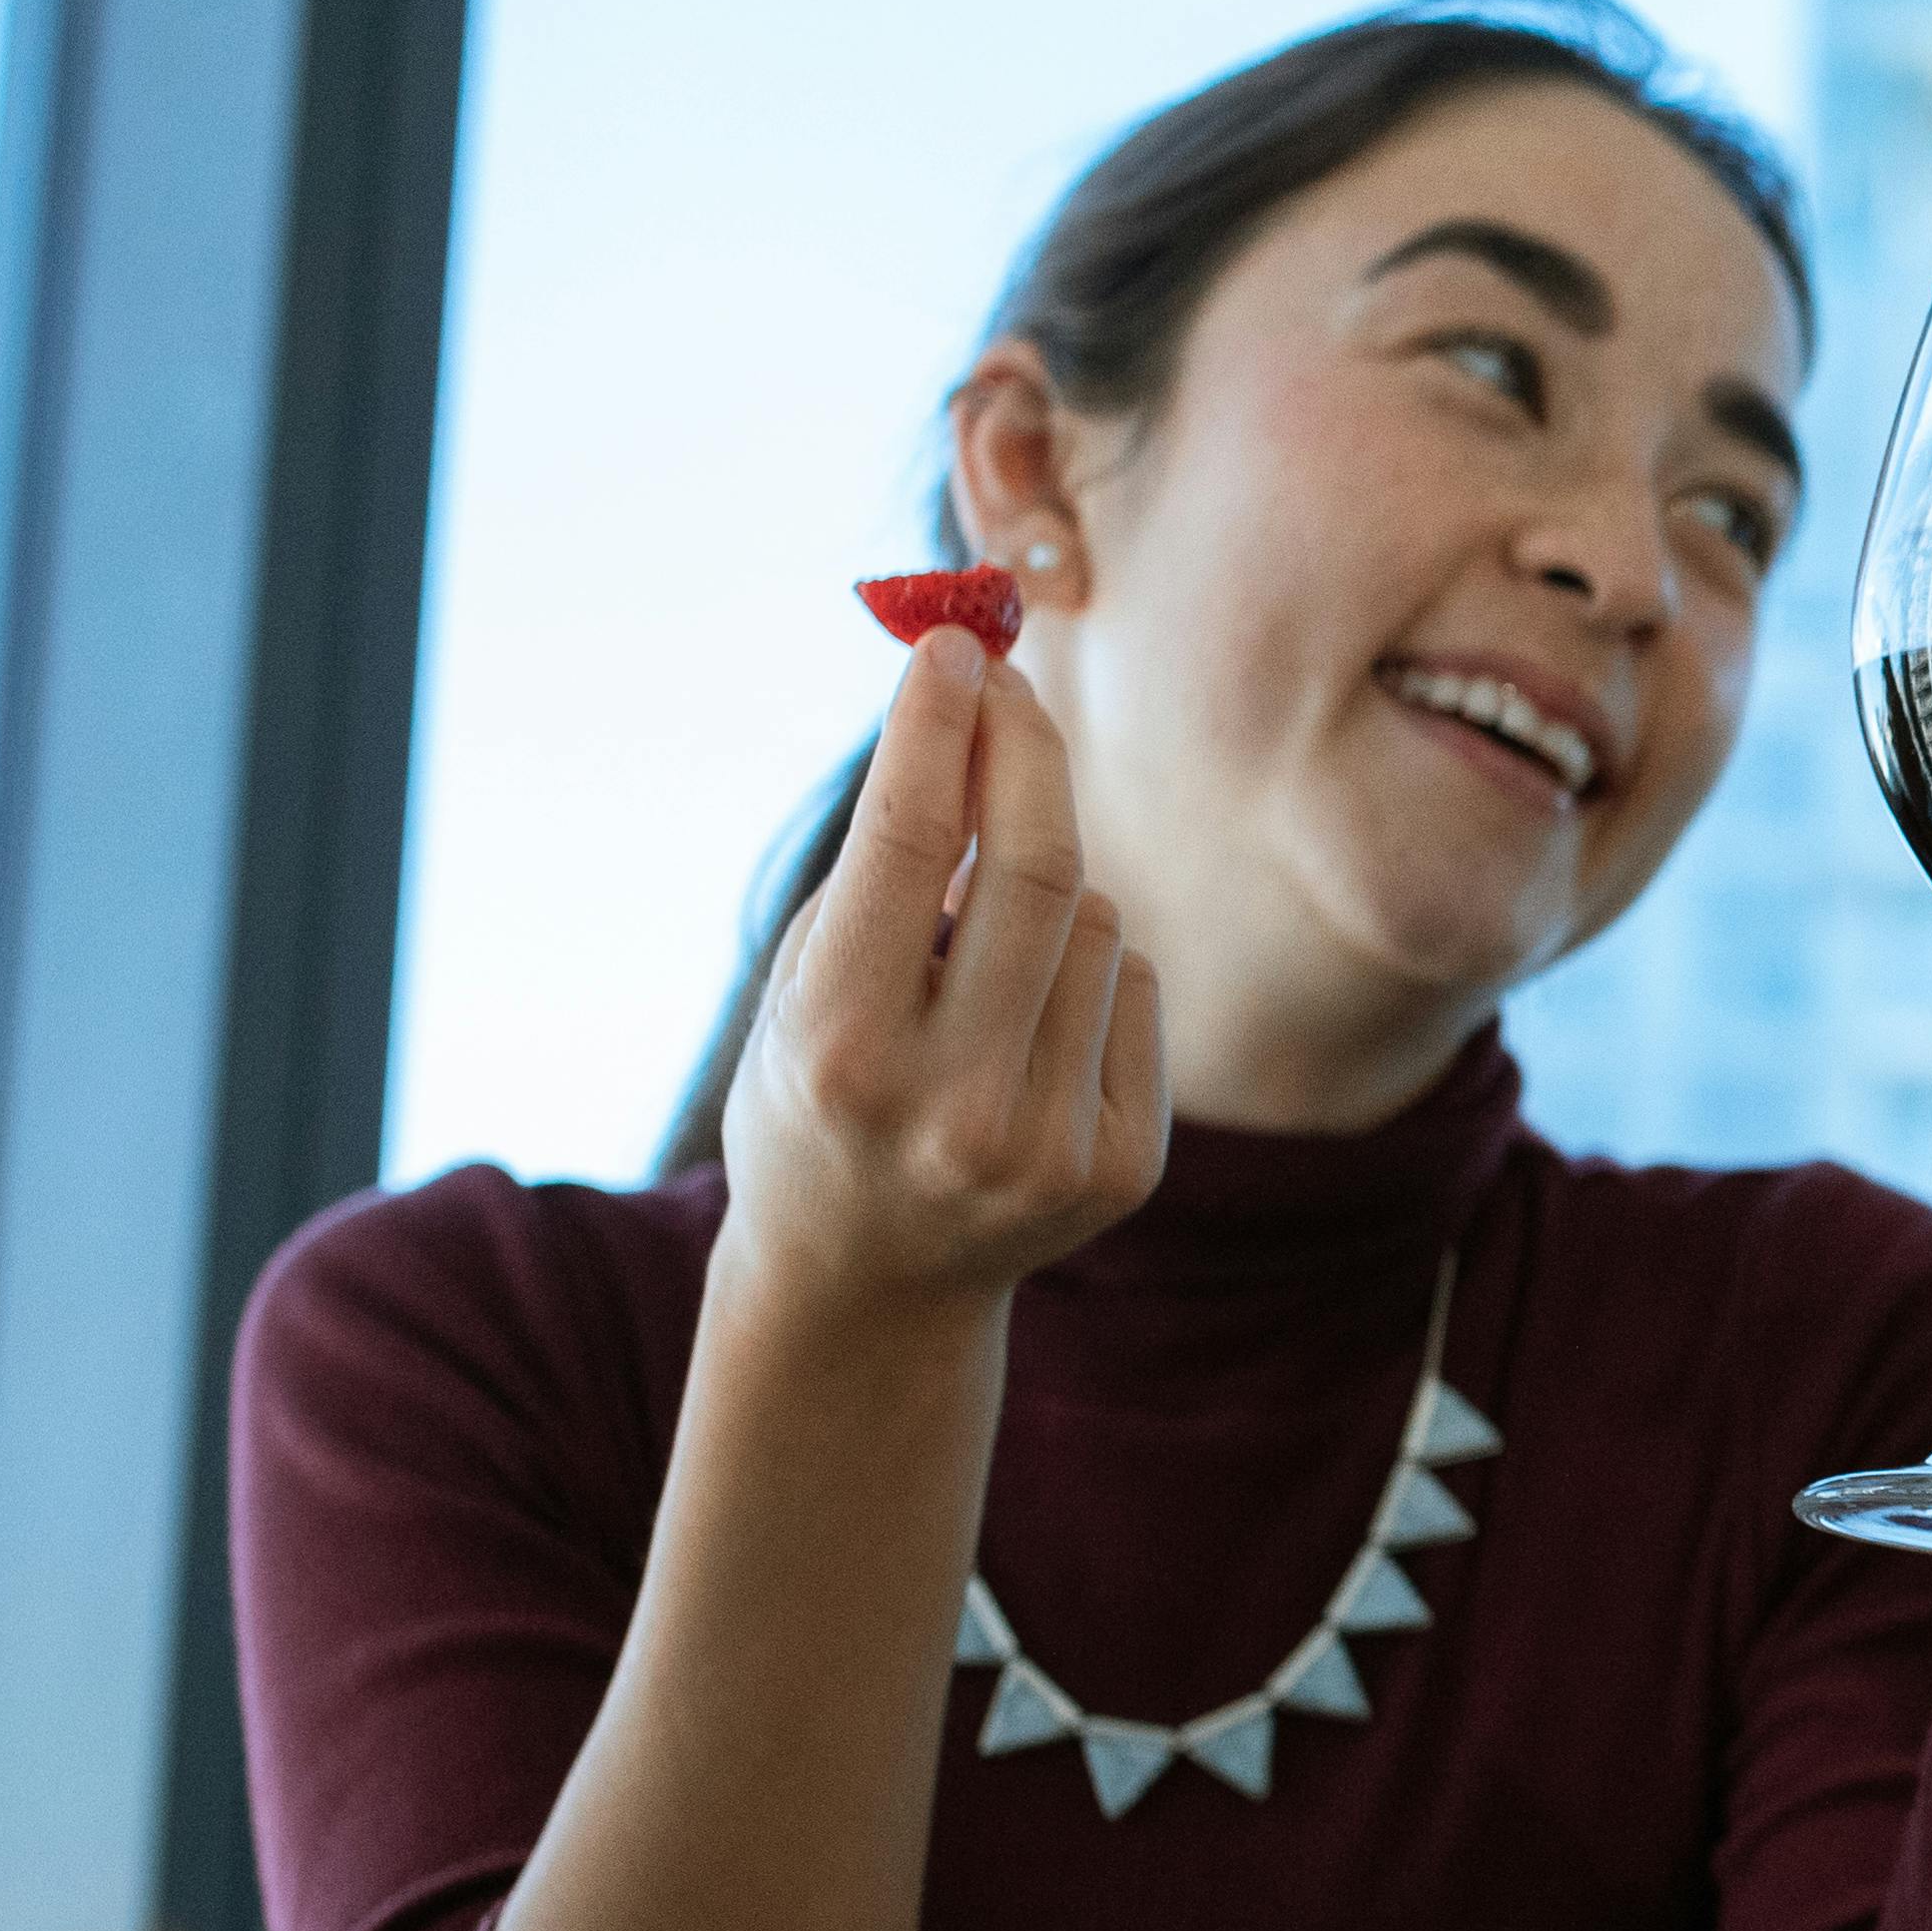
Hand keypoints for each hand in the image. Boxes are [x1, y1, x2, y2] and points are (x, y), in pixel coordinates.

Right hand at [718, 626, 1164, 1326]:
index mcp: (837, 1050)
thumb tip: (974, 703)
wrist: (866, 1287)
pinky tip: (1026, 1028)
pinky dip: (1085, 971)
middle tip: (1005, 680)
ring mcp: (1047, 1146)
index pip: (906, 846)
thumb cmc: (818, 1097)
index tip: (953, 643)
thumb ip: (881, 868)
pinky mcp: (1123, 1170)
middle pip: (1033, 867)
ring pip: (1095, 921)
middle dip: (1024, 751)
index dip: (935, 727)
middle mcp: (948, 1105)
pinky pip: (1131, 989)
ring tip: (976, 952)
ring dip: (1044, 889)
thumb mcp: (800, 987)